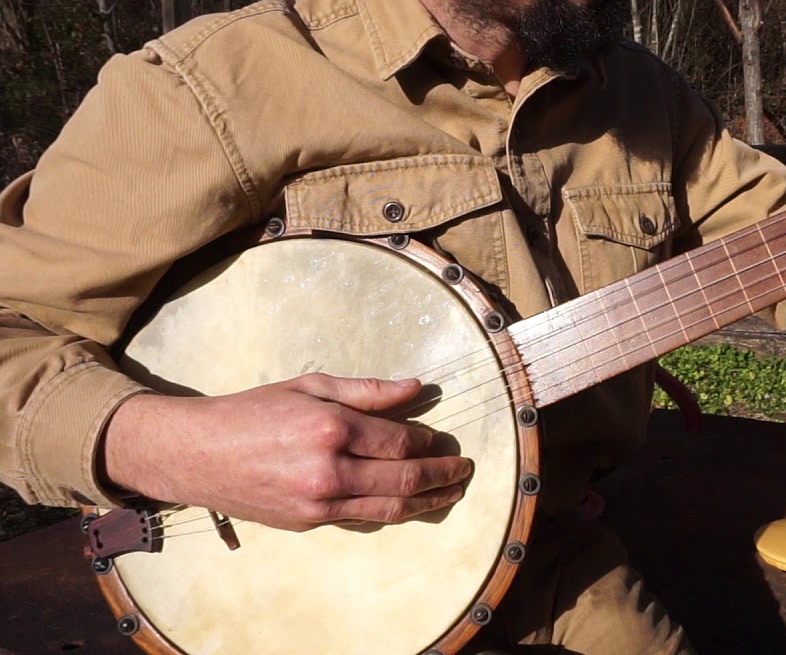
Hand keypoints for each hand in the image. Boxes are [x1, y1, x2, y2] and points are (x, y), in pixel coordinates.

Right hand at [102, 374, 472, 531]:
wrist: (198, 454)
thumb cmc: (253, 411)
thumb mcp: (310, 385)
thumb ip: (367, 390)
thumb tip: (415, 388)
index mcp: (331, 428)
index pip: (400, 440)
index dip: (429, 441)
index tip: (443, 438)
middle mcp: (328, 470)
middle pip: (404, 478)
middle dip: (442, 474)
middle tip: (464, 469)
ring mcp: (318, 503)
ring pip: (390, 508)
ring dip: (428, 501)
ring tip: (451, 492)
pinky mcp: (308, 523)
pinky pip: (362, 518)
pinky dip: (392, 512)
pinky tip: (409, 503)